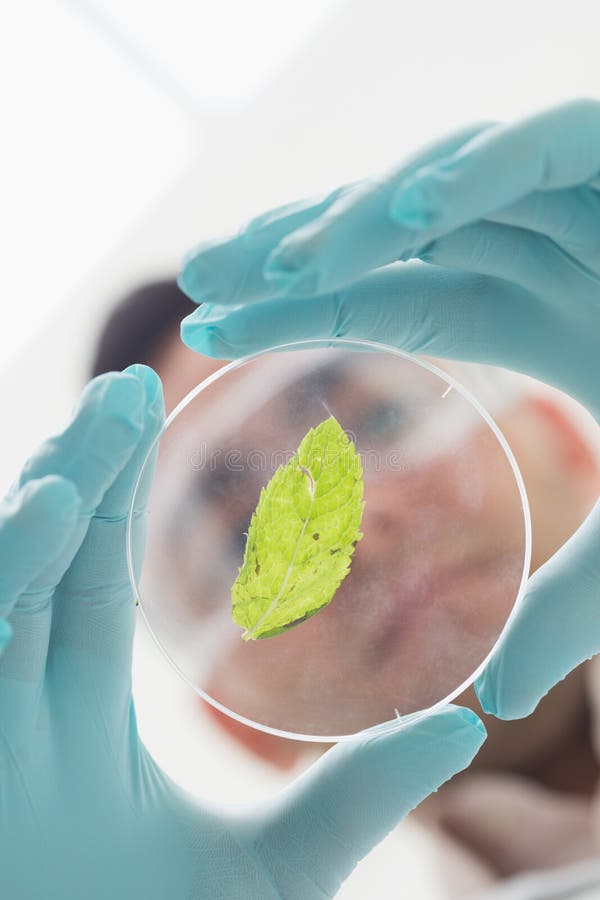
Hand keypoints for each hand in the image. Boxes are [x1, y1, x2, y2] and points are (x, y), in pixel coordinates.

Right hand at [0, 366, 483, 899]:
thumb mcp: (266, 876)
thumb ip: (353, 800)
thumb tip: (460, 732)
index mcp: (71, 714)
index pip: (92, 579)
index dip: (116, 496)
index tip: (153, 408)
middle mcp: (14, 704)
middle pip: (42, 563)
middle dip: (77, 473)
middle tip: (131, 387)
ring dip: (35, 512)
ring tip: (95, 445)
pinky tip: (44, 518)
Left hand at [177, 98, 599, 721]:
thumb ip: (568, 605)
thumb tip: (491, 697)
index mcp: (527, 309)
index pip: (383, 303)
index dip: (297, 313)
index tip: (210, 328)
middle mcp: (541, 243)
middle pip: (391, 240)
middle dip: (295, 249)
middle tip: (201, 273)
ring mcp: (584, 198)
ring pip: (447, 190)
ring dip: (359, 217)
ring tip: (268, 257)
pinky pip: (546, 151)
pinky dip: (481, 174)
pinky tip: (405, 216)